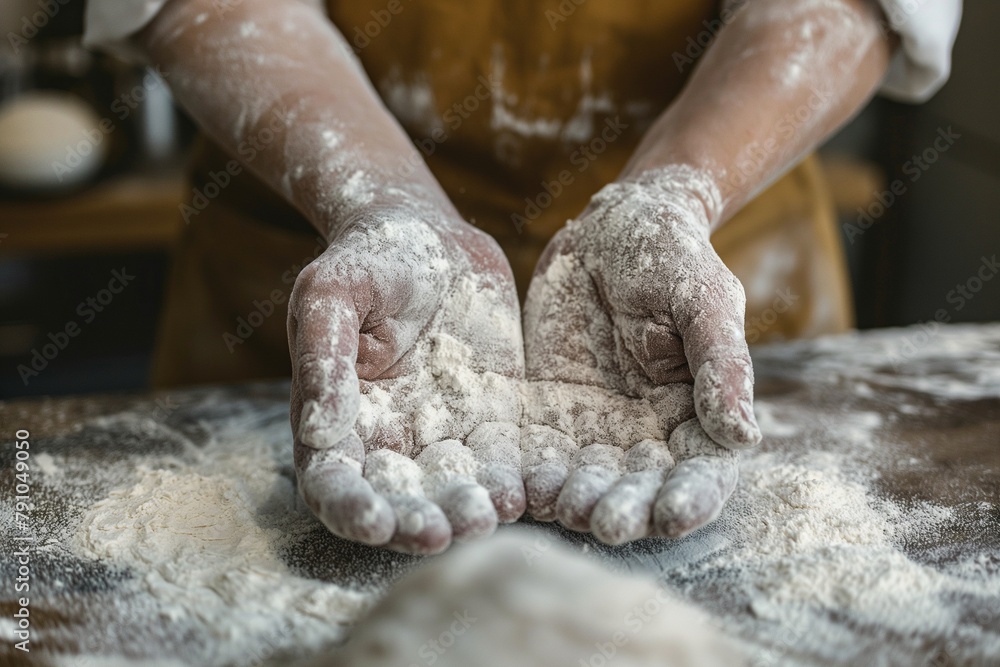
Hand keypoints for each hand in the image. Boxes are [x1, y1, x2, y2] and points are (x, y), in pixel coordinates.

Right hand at [289, 198, 524, 554]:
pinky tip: (528, 491)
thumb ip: (325, 362)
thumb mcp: (330, 296)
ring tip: (489, 516)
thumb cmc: (366, 260)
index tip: (376, 523)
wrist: (431, 235)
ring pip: (452, 490)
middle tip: (443, 534)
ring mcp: (443, 434)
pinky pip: (503, 461)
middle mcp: (389, 441)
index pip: (336, 483)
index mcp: (338, 420)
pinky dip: (513, 482)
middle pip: (399, 501)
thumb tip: (319, 433)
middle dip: (417, 524)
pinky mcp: (492, 420)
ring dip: (467, 512)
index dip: (351, 510)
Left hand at [521, 166, 760, 543]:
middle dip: (627, 509)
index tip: (674, 515)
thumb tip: (744, 435)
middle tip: (607, 524)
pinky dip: (530, 472)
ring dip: (577, 500)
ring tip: (562, 508)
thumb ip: (721, 364)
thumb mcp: (703, 300)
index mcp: (696, 412)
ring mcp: (594, 425)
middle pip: (640, 485)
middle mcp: (646, 432)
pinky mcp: (548, 412)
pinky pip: (538, 450)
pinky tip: (519, 485)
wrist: (609, 227)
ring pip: (588, 477)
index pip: (701, 470)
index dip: (691, 497)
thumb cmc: (671, 256)